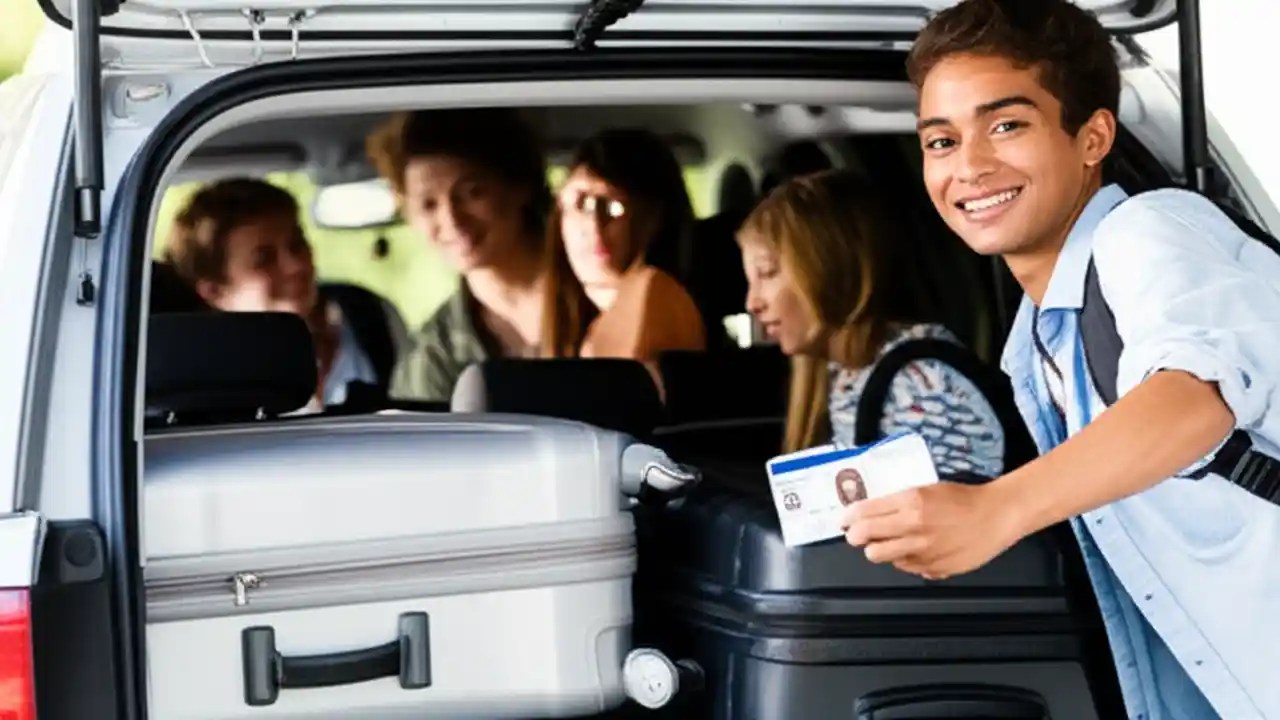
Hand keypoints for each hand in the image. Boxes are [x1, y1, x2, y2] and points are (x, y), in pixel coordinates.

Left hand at [840, 481, 1023, 580]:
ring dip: (878, 549)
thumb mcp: (925, 490)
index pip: (863, 513)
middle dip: (856, 536)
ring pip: (880, 557)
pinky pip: (905, 567)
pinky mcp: (934, 568)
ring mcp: (923, 551)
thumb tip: (868, 514)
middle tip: (857, 535)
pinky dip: (905, 559)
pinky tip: (915, 550)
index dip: (848, 518)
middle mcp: (913, 528)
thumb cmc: (962, 499)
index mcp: (910, 502)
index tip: (844, 520)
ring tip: (887, 543)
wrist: (996, 516)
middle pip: (864, 539)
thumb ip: (896, 502)